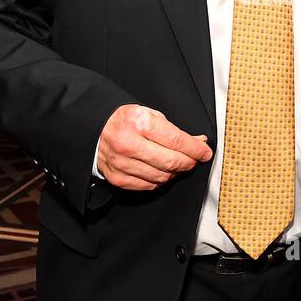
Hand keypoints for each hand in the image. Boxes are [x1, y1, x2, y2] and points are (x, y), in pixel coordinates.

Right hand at [96, 104, 211, 191]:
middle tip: (195, 160)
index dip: (196, 149)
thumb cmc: (125, 121)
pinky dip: (159, 181)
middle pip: (171, 162)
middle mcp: (128, 144)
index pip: (176, 141)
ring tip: (177, 164)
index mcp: (139, 123)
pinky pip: (148, 186)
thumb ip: (174, 130)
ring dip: (175, 173)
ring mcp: (122, 163)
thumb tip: (198, 143)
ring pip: (161, 177)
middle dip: (189, 162)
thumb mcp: (149, 114)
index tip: (205, 152)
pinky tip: (161, 171)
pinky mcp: (117, 178)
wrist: (94, 130)